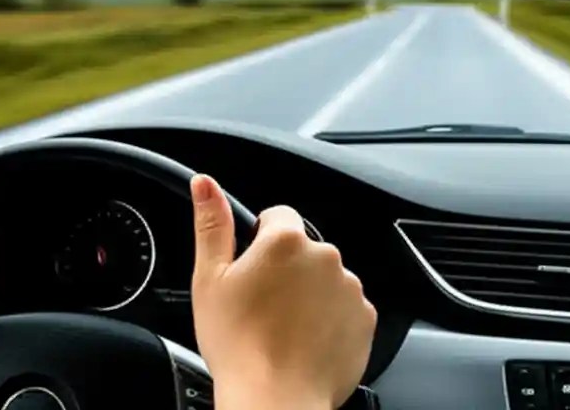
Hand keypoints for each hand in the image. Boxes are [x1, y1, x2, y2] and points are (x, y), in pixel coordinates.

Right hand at [190, 175, 375, 409]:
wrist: (275, 399)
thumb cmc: (238, 344)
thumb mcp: (209, 278)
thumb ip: (212, 223)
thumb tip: (205, 182)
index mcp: (286, 240)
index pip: (277, 216)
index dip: (259, 241)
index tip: (250, 271)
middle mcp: (325, 256)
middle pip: (302, 249)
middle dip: (285, 269)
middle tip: (261, 305)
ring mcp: (350, 288)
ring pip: (324, 278)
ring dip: (308, 293)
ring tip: (282, 327)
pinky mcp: (365, 318)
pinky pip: (344, 307)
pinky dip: (328, 318)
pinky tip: (304, 340)